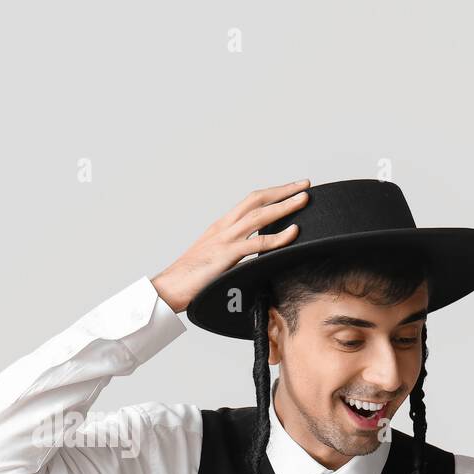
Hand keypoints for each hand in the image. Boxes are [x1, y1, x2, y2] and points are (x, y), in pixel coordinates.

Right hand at [150, 179, 311, 313]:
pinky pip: (257, 243)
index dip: (272, 193)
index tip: (290, 189)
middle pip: (257, 200)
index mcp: (220, 226)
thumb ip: (231, 253)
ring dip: (284, 206)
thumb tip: (250, 256)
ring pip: (259, 215)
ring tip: (304, 200)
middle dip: (283, 191)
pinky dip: (278, 236)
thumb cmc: (189, 279)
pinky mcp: (226, 255)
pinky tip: (293, 232)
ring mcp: (224, 239)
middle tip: (305, 185)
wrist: (168, 288)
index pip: (249, 202)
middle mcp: (223, 227)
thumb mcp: (213, 259)